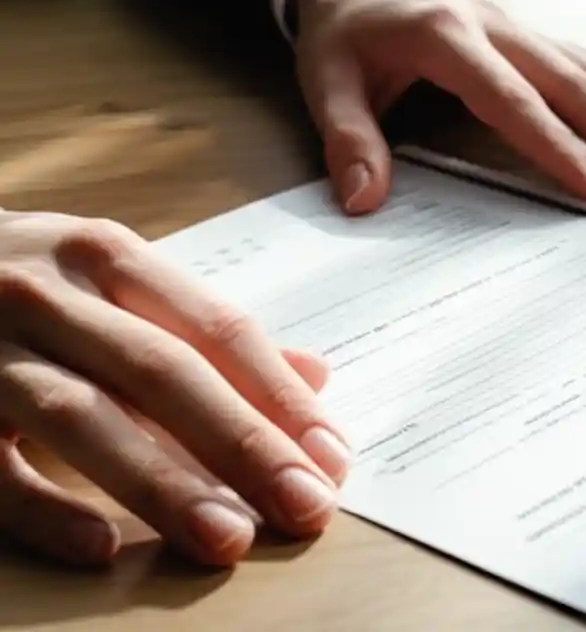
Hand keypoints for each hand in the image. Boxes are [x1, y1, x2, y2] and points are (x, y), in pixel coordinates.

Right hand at [0, 211, 346, 565]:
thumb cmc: (21, 282)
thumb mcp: (110, 280)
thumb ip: (206, 330)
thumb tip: (315, 374)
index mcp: (106, 256)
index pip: (218, 328)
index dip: (281, 397)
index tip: (335, 458)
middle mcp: (45, 293)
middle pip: (164, 372)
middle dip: (245, 444)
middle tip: (308, 506)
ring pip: (83, 416)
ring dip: (163, 481)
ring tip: (229, 538)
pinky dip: (43, 509)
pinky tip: (101, 548)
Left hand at [293, 0, 585, 214]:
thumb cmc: (346, 31)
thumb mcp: (325, 80)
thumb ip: (347, 139)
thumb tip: (363, 200)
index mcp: (446, 37)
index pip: (511, 99)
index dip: (557, 145)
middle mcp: (496, 27)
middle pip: (572, 84)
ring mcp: (519, 27)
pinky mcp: (529, 34)